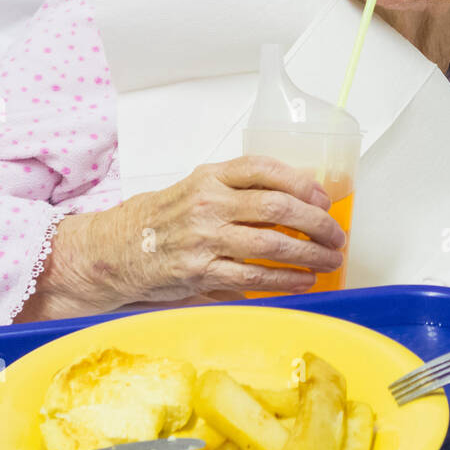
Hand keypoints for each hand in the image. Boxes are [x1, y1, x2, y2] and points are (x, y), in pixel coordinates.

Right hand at [15, 157, 345, 320]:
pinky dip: (285, 280)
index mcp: (209, 176)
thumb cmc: (160, 219)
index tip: (323, 197)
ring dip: (309, 254)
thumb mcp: (196, 187)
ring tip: (329, 259)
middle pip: (277, 208)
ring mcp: (204, 239)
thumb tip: (296, 200)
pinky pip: (253, 277)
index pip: (264, 169)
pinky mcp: (200, 273)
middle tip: (336, 234)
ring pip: (271, 244)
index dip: (301, 182)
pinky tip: (304, 281)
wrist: (114, 250)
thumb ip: (237, 189)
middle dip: (316, 223)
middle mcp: (208, 203)